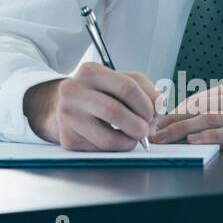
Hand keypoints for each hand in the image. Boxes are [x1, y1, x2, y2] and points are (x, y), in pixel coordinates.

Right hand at [23, 63, 160, 150]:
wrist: (63, 106)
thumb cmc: (98, 93)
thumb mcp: (122, 81)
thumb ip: (146, 90)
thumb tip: (159, 108)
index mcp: (90, 71)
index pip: (127, 88)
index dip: (146, 105)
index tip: (151, 114)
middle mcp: (73, 91)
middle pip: (115, 113)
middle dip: (138, 126)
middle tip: (144, 130)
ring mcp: (68, 116)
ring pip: (108, 139)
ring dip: (128, 142)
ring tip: (131, 137)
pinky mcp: (67, 138)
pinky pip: (100, 151)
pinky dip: (114, 149)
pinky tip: (113, 138)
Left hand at [148, 77, 222, 155]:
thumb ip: (217, 113)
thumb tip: (182, 122)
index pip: (199, 99)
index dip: (176, 110)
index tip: (159, 120)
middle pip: (200, 107)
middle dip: (173, 120)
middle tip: (154, 131)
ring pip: (209, 118)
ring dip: (182, 129)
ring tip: (165, 137)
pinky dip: (208, 136)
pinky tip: (193, 140)